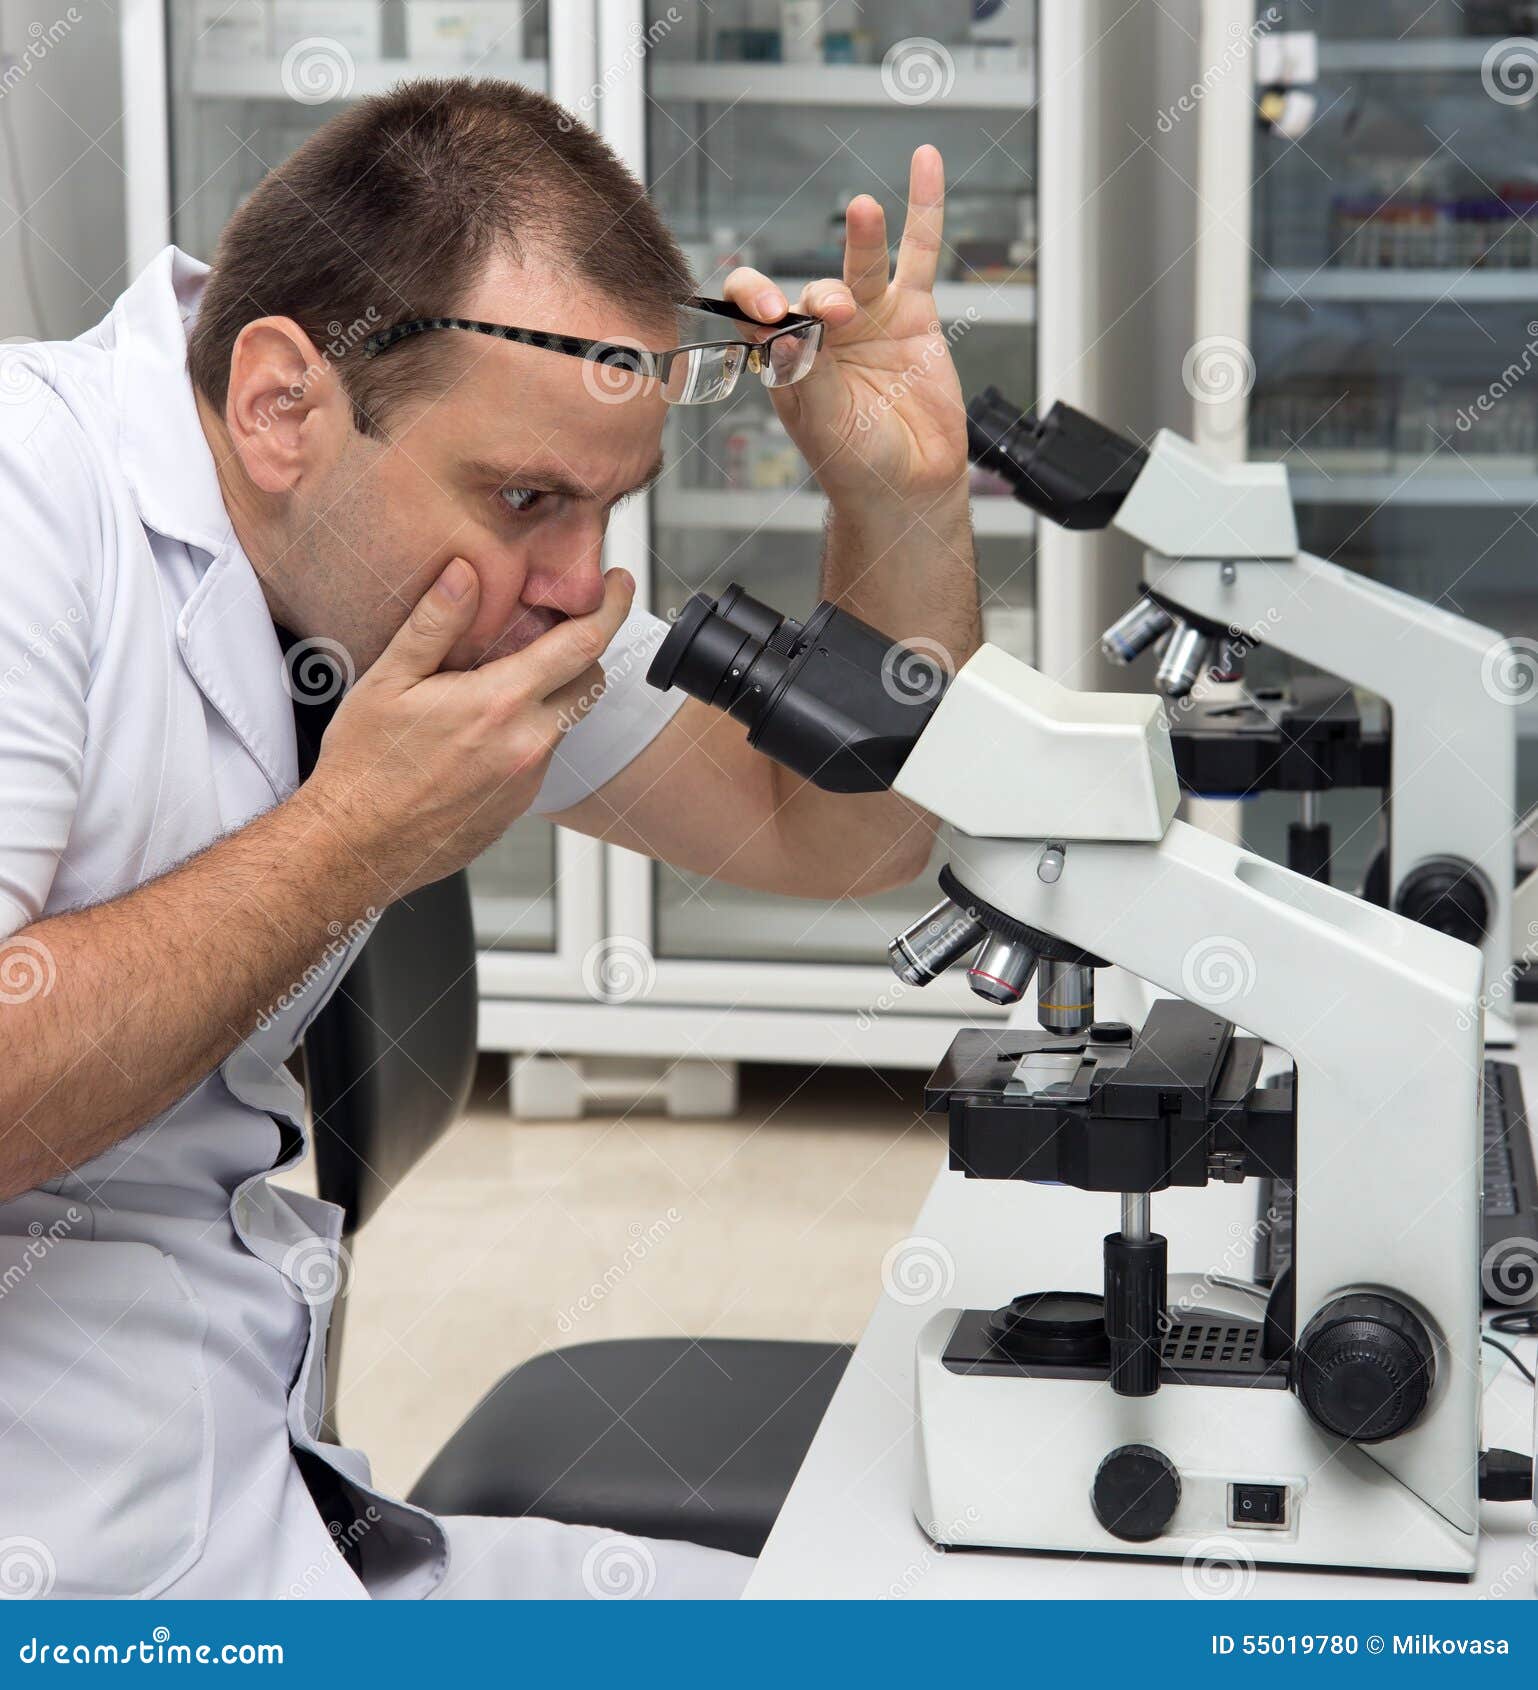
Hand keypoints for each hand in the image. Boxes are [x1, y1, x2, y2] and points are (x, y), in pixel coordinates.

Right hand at [302, 558, 633, 896]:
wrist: (356, 848)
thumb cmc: (363, 767)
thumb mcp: (387, 681)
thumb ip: (434, 623)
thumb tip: (465, 572)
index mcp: (500, 704)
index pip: (583, 645)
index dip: (611, 607)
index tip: (619, 584)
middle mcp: (527, 744)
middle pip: (589, 682)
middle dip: (580, 649)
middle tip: (549, 628)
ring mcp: (527, 780)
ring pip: (564, 721)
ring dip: (548, 694)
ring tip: (495, 681)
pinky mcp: (519, 807)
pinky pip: (540, 756)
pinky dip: (526, 731)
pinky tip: (479, 730)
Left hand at [722, 145, 967, 507]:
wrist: (911, 486)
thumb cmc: (856, 464)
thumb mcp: (823, 423)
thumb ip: (807, 372)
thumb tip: (790, 327)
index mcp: (786, 358)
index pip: (757, 310)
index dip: (757, 299)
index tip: (771, 310)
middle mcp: (822, 331)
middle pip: (814, 288)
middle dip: (823, 296)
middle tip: (837, 314)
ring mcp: (869, 316)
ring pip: (864, 263)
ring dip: (862, 236)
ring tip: (862, 210)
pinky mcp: (913, 313)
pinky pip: (920, 253)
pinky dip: (924, 208)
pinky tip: (925, 164)